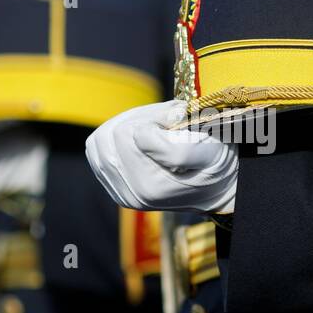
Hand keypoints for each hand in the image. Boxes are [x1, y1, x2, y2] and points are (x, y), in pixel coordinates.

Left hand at [86, 100, 238, 213]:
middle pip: (109, 136)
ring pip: (98, 142)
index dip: (153, 117)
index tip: (175, 123)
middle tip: (162, 123)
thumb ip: (179, 148)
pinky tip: (136, 141)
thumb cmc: (214, 161)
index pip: (128, 132)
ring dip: (122, 126)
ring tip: (150, 130)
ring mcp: (121, 194)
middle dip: (135, 120)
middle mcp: (133, 194)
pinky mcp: (114, 188)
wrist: (217, 186)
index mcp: (151, 186)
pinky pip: (95, 152)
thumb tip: (142, 134)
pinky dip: (111, 139)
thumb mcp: (210, 150)